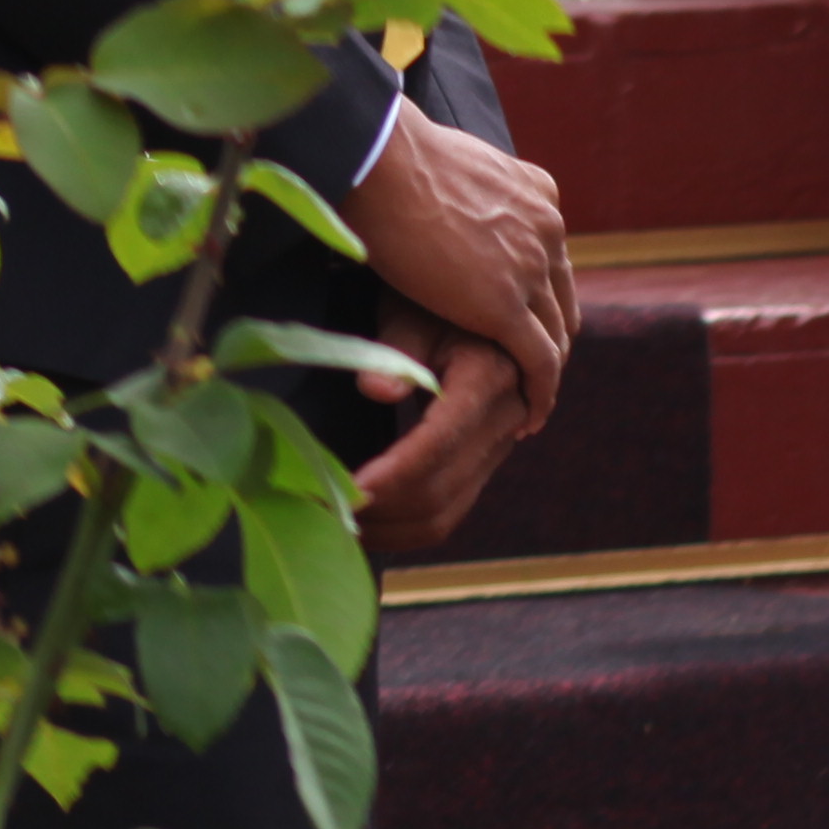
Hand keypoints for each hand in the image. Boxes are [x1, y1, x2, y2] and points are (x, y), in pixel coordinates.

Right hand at [335, 108, 571, 426]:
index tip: (530, 322)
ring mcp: (532, 268)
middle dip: (551, 338)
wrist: (383, 163)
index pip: (551, 258)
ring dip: (547, 371)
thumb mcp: (441, 173)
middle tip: (534, 374)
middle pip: (561, 298)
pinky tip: (530, 418)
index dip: (543, 296)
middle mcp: (547, 229)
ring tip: (532, 401)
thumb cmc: (389, 162)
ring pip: (555, 334)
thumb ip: (455, 194)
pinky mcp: (506, 306)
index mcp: (537, 194)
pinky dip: (540, 393)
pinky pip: (537, 361)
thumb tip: (425, 193)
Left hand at [349, 303, 530, 556]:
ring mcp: (501, 443)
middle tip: (321, 514)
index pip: (438, 443)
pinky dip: (407, 528)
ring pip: (447, 512)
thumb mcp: (411, 311)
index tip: (343, 492)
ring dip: (391, 530)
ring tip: (337, 526)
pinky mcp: (487, 459)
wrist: (477, 301)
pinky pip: (452, 511)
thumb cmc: (430, 299)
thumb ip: (396, 350)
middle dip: (381, 511)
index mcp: (489, 376)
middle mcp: (507, 417)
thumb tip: (375, 389)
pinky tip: (367, 525)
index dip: (391, 474)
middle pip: (442, 489)